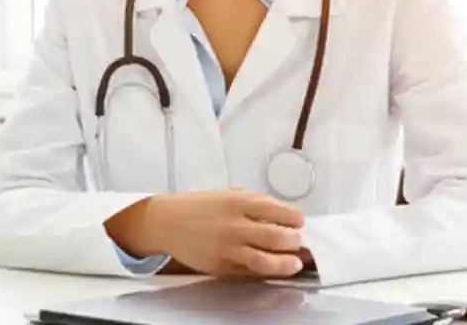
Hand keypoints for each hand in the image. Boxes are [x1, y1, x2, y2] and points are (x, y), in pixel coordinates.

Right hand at [106, 190, 305, 277]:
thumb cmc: (199, 206)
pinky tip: (271, 268)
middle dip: (294, 241)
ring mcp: (227, 248)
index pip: (277, 211)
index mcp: (238, 202)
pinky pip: (248, 272)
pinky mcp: (220, 266)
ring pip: (265, 260)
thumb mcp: (228, 194)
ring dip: (286, 263)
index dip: (294, 218)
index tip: (300, 221)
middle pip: (276, 237)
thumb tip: (283, 215)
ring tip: (294, 263)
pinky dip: (264, 271)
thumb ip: (254, 203)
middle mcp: (234, 225)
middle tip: (297, 242)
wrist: (167, 222)